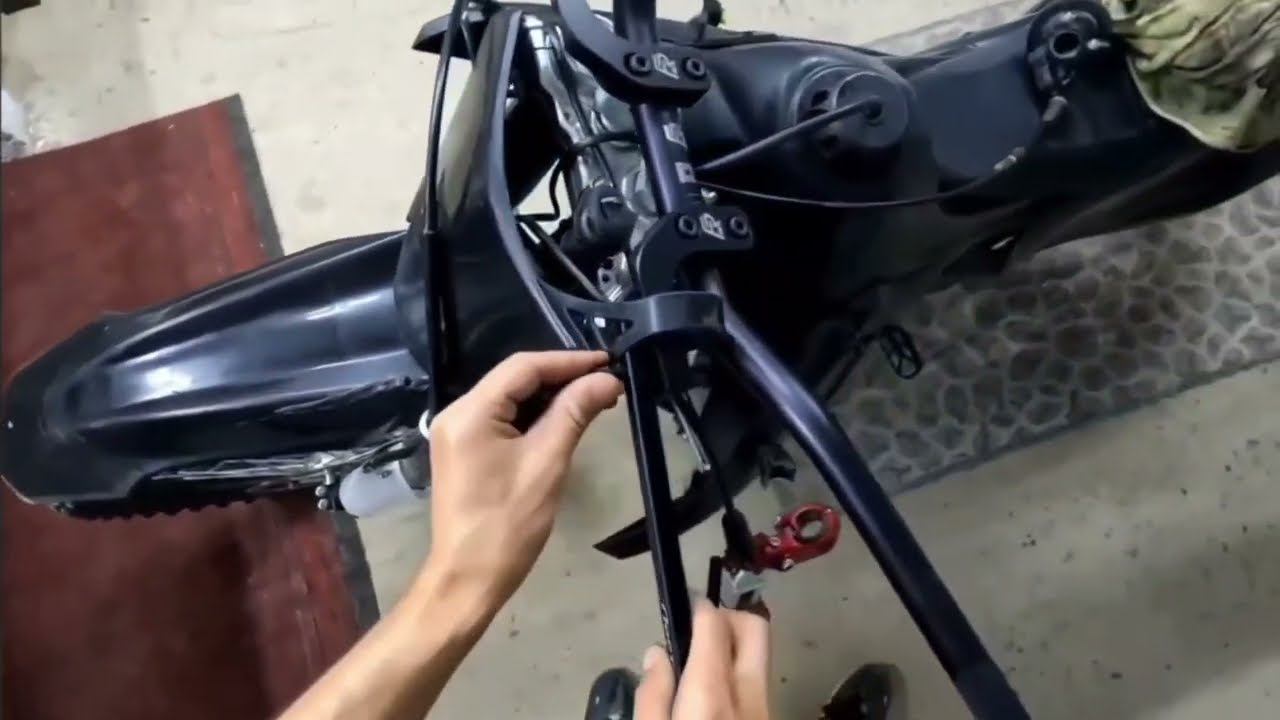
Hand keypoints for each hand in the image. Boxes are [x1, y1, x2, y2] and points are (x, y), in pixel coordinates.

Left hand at [422, 351, 622, 605]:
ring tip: (594, 399)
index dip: (569, 361)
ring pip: (509, 398)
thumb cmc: (507, 524)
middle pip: (514, 379)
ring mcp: (457, 433)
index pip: (523, 367)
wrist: (469, 578)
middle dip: (562, 377)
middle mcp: (457, 413)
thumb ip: (575, 413)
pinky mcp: (464, 451)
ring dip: (550, 397)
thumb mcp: (547, 463)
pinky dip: (533, 417)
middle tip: (608, 382)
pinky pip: (502, 419)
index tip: (609, 362)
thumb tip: (608, 380)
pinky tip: (564, 420)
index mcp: (470, 412)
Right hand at [636, 600, 771, 719]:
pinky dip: (738, 674)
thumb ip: (652, 694)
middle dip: (728, 616)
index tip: (681, 606)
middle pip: (755, 627)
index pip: (715, 623)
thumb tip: (657, 654)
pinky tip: (713, 695)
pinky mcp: (771, 718)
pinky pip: (757, 683)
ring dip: (733, 648)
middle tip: (697, 630)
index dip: (698, 605)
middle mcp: (749, 692)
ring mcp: (766, 708)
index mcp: (711, 690)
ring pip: (758, 657)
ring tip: (699, 666)